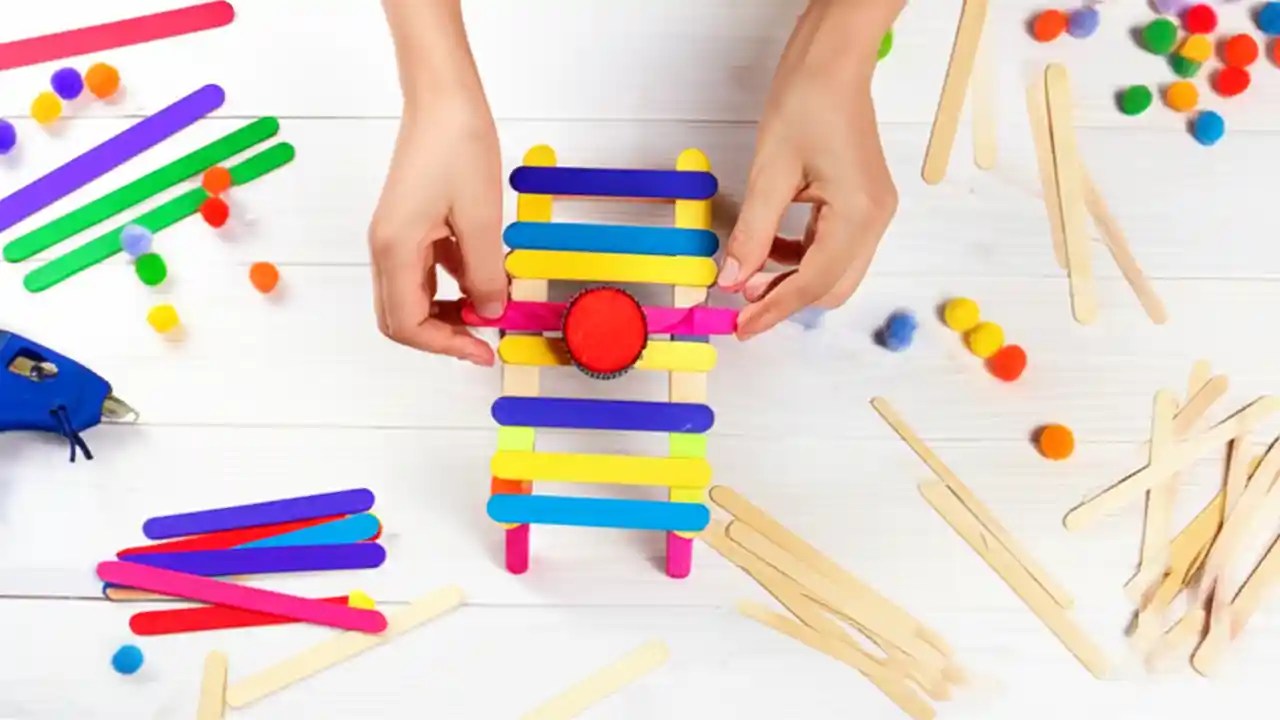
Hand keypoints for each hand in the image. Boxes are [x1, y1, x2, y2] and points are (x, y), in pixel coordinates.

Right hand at [369, 0, 506, 365]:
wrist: (443, 97)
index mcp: (395, 248)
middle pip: (401, 317)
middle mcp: (385, 246)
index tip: (483, 351)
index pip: (407, 324)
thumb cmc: (456, 145)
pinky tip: (483, 281)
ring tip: (489, 311)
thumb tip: (490, 313)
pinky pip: (425, 271)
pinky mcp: (408, 225)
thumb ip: (485, 275)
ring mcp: (394, 236)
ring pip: (412, 296)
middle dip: (442, 336)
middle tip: (485, 340)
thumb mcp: (482, 220)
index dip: (445, 346)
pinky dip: (451, 286)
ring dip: (447, 312)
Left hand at [718, 0, 901, 339]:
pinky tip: (773, 247)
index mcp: (858, 215)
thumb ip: (753, 233)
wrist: (833, 62)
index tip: (742, 328)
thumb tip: (732, 279)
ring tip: (751, 272)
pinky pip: (834, 247)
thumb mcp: (770, 172)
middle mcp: (875, 219)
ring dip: (793, 279)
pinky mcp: (863, 202)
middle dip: (787, 300)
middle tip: (742, 300)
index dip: (774, 310)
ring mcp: (873, 212)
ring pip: (834, 271)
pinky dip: (803, 257)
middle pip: (832, 288)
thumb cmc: (807, 101)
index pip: (813, 284)